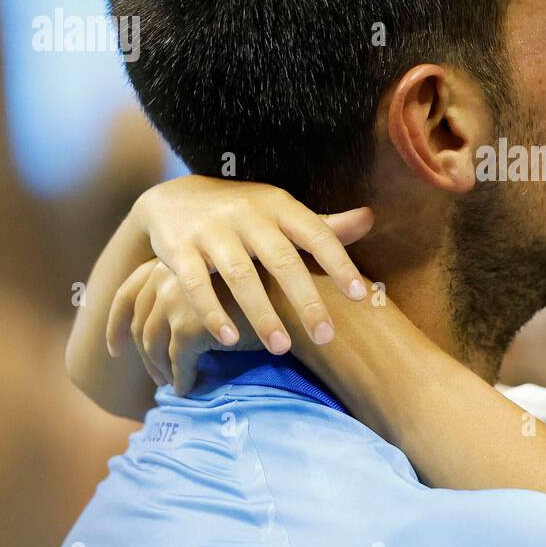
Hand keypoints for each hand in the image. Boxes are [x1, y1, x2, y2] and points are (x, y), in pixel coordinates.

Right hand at [112, 175, 373, 356]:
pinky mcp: (178, 249)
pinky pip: (196, 284)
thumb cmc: (244, 214)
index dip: (339, 263)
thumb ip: (323, 225)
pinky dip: (213, 313)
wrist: (175, 198)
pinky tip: (229, 340)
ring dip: (262, 314)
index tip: (361, 295)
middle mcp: (247, 215)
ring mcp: (211, 231)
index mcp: (279, 206)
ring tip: (282, 349)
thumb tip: (370, 219)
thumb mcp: (282, 212)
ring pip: (240, 275)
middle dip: (305, 300)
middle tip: (325, 336)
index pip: (317, 234)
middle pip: (282, 259)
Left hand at [119, 259, 264, 392]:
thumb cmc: (276, 282)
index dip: (117, 320)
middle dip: (140, 353)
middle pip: (139, 320)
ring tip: (172, 385)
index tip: (114, 348)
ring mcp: (176, 299)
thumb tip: (185, 316)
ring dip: (160, 370)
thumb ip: (203, 288)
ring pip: (153, 344)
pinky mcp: (189, 326)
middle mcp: (168, 274)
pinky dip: (181, 379)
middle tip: (153, 377)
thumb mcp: (229, 276)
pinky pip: (177, 361)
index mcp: (176, 257)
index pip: (131, 290)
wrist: (299, 290)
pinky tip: (189, 389)